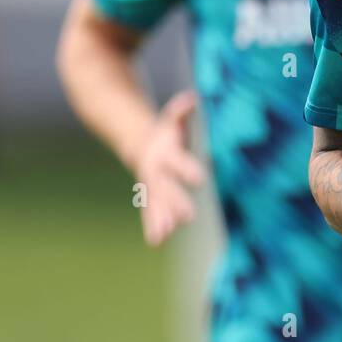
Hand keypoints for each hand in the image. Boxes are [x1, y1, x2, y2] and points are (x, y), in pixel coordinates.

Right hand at [134, 89, 205, 245]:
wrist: (141, 143)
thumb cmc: (168, 131)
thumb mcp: (173, 119)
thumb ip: (182, 111)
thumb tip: (193, 99)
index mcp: (165, 152)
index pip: (178, 161)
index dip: (187, 168)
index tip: (200, 179)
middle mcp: (156, 170)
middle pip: (166, 187)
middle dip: (176, 201)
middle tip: (188, 217)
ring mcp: (152, 185)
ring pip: (155, 203)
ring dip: (160, 219)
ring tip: (166, 234)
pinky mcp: (151, 196)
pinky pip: (150, 211)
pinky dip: (152, 226)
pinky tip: (157, 242)